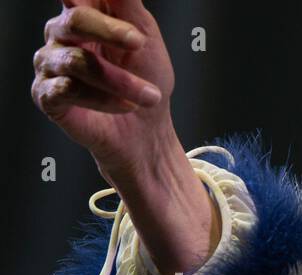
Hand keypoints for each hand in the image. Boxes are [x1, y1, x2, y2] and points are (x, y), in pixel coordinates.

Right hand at [32, 0, 174, 180]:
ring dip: (121, 81)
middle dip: (113, 32)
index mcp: (82, 14)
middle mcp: (60, 35)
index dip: (96, 7)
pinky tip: (125, 107)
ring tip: (149, 96)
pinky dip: (104, 100)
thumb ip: (126, 3)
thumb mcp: (146, 37)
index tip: (125, 25)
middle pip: (75, 20)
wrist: (147, 129)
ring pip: (79, 62)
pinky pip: (68, 90)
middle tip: (140, 43)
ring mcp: (49, 64)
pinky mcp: (46, 95)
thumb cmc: (146, 79)